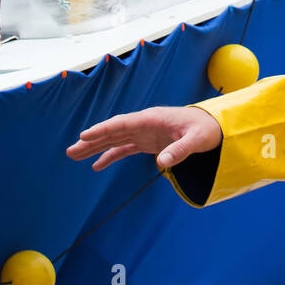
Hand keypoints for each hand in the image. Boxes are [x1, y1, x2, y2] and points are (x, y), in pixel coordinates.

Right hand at [66, 105, 222, 171]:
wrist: (214, 127)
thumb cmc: (206, 129)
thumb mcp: (196, 140)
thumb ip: (179, 150)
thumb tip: (161, 164)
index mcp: (152, 119)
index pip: (122, 123)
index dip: (102, 129)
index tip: (84, 136)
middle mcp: (144, 124)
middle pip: (112, 131)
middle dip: (91, 140)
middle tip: (70, 151)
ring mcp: (144, 133)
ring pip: (114, 139)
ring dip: (95, 147)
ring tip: (75, 156)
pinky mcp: (147, 142)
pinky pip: (124, 148)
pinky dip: (110, 155)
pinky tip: (97, 165)